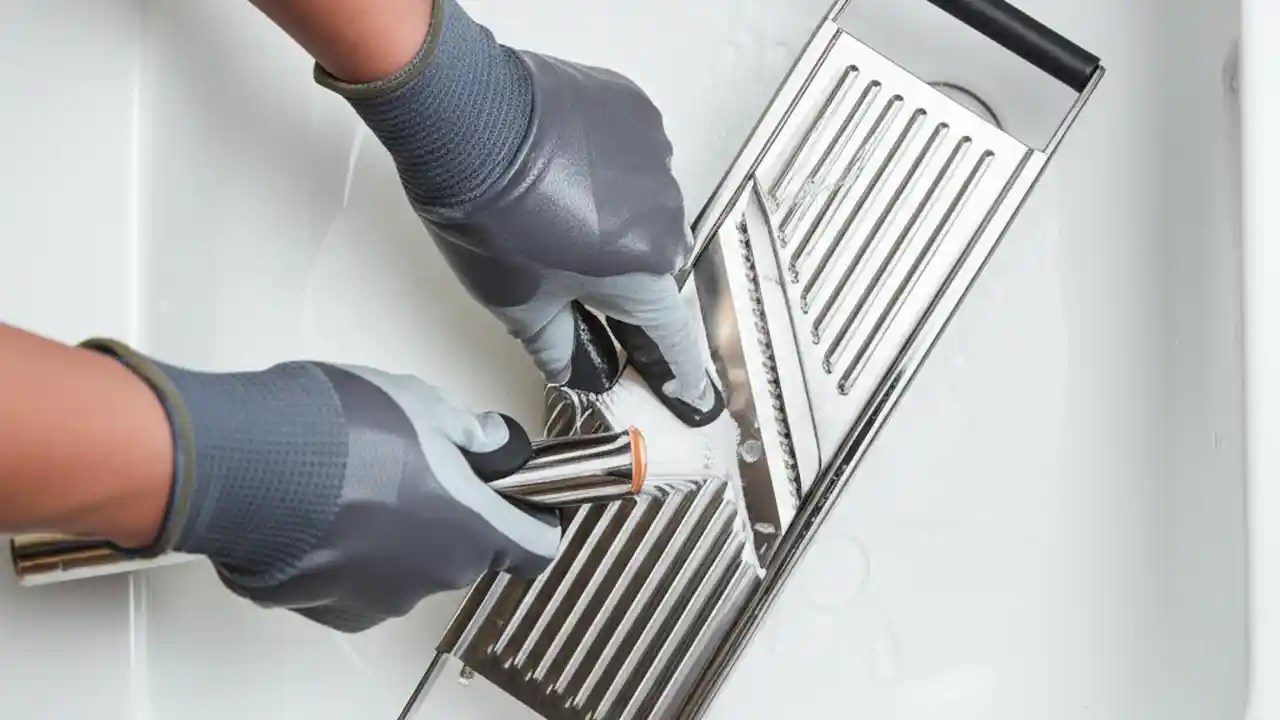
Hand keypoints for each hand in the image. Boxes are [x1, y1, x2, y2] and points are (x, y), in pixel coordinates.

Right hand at [88, 340, 558, 632]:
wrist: (251, 463)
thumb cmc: (341, 430)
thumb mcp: (424, 404)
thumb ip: (466, 431)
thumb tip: (485, 439)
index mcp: (474, 529)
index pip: (535, 547)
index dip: (533, 520)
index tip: (524, 502)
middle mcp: (435, 576)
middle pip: (466, 550)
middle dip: (450, 512)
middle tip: (420, 465)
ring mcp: (380, 598)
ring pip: (406, 565)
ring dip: (395, 532)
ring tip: (359, 481)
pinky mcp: (327, 607)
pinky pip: (355, 580)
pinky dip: (348, 552)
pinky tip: (325, 510)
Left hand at [317, 0, 724, 426]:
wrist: (467, 119)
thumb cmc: (489, 214)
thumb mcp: (519, 302)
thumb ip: (557, 347)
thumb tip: (575, 369)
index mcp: (645, 272)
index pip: (671, 336)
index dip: (677, 372)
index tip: (691, 394)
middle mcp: (666, 215)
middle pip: (654, 267)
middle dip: (621, 280)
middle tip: (572, 273)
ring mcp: (655, 157)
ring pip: (644, 208)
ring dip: (614, 219)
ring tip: (554, 210)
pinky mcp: (636, 113)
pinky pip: (632, 155)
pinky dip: (607, 168)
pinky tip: (565, 167)